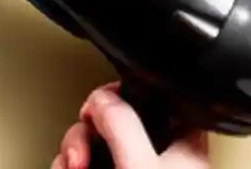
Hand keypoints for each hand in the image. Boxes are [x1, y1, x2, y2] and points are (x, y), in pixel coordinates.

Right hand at [52, 84, 209, 168]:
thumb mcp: (141, 164)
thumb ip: (122, 123)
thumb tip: (100, 99)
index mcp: (183, 144)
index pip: (159, 98)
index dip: (128, 90)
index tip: (104, 98)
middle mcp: (159, 156)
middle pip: (115, 117)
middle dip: (87, 126)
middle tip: (84, 142)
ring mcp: (133, 168)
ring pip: (94, 142)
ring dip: (73, 147)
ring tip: (74, 164)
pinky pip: (84, 162)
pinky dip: (68, 163)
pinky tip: (67, 168)